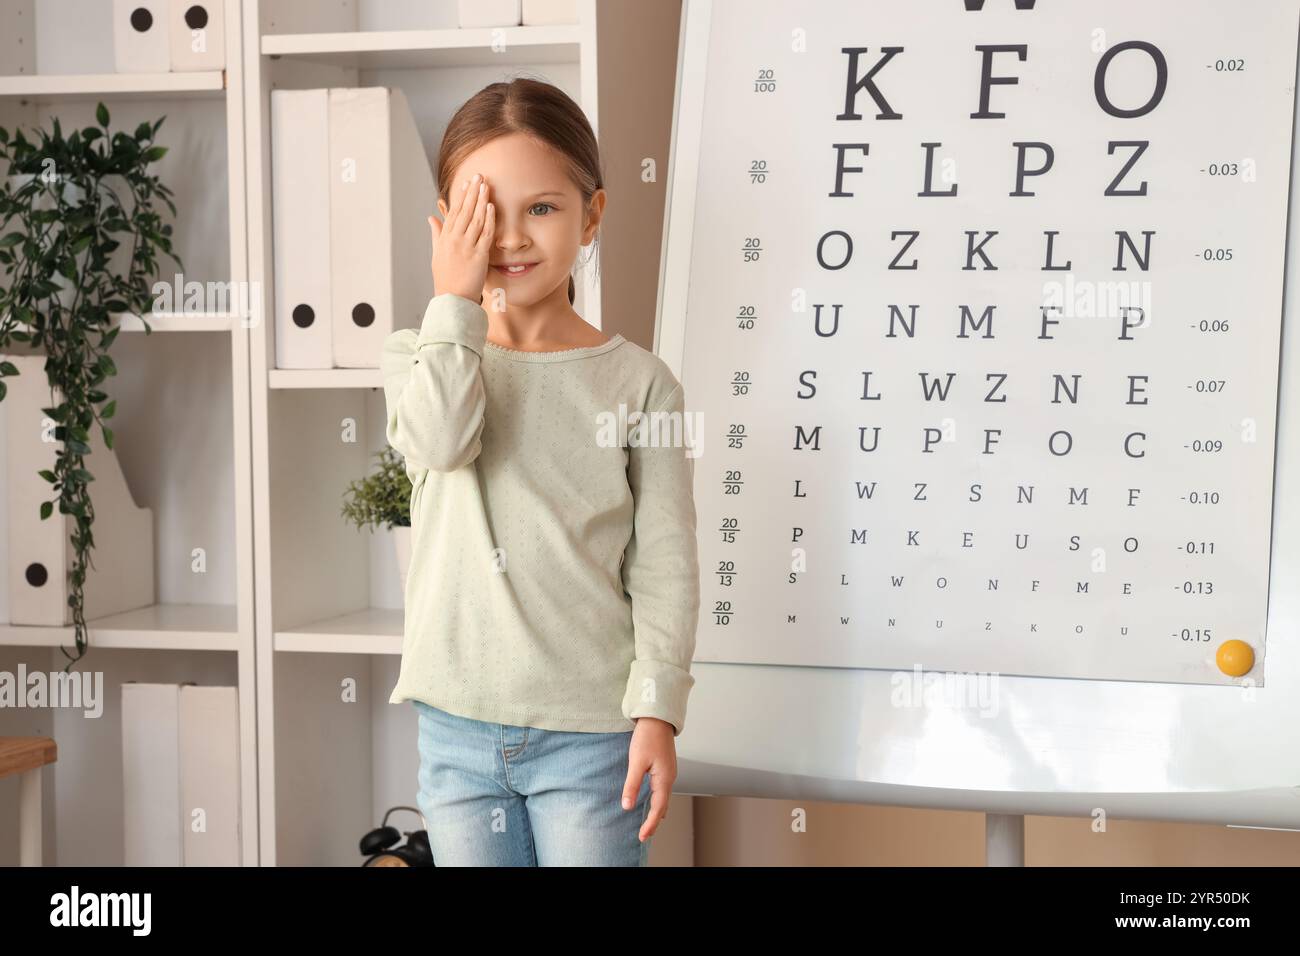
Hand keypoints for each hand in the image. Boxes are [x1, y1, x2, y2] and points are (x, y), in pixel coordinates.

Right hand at [429, 172, 495, 301]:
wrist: (452, 298)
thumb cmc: (445, 278)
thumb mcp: (437, 253)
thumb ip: (436, 233)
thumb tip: (431, 218)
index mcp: (445, 238)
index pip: (454, 212)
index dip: (461, 196)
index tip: (466, 182)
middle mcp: (454, 239)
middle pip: (464, 211)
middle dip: (472, 192)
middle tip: (478, 176)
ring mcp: (466, 247)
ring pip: (475, 219)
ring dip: (480, 200)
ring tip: (486, 185)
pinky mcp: (478, 256)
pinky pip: (485, 234)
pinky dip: (488, 219)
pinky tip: (490, 207)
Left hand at [621, 717, 676, 842]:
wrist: (657, 718)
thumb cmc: (648, 737)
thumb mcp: (636, 762)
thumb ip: (632, 785)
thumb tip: (627, 806)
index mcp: (664, 779)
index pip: (658, 808)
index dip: (650, 824)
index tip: (642, 836)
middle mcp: (669, 777)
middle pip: (663, 806)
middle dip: (654, 821)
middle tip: (644, 834)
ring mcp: (669, 772)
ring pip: (664, 798)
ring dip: (657, 812)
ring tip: (649, 823)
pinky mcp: (665, 767)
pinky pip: (663, 789)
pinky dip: (658, 800)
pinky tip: (653, 801)